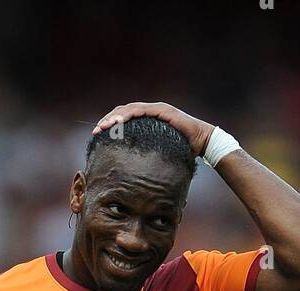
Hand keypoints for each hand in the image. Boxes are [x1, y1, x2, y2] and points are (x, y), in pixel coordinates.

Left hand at [92, 101, 213, 157]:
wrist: (203, 143)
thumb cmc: (183, 151)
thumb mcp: (159, 154)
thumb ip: (147, 157)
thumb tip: (133, 173)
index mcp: (147, 119)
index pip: (124, 118)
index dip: (110, 125)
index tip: (97, 134)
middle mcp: (150, 111)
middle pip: (123, 111)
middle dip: (108, 120)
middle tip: (95, 131)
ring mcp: (156, 109)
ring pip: (130, 109)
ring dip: (115, 117)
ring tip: (103, 127)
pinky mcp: (163, 111)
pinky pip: (142, 111)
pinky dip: (129, 115)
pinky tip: (119, 122)